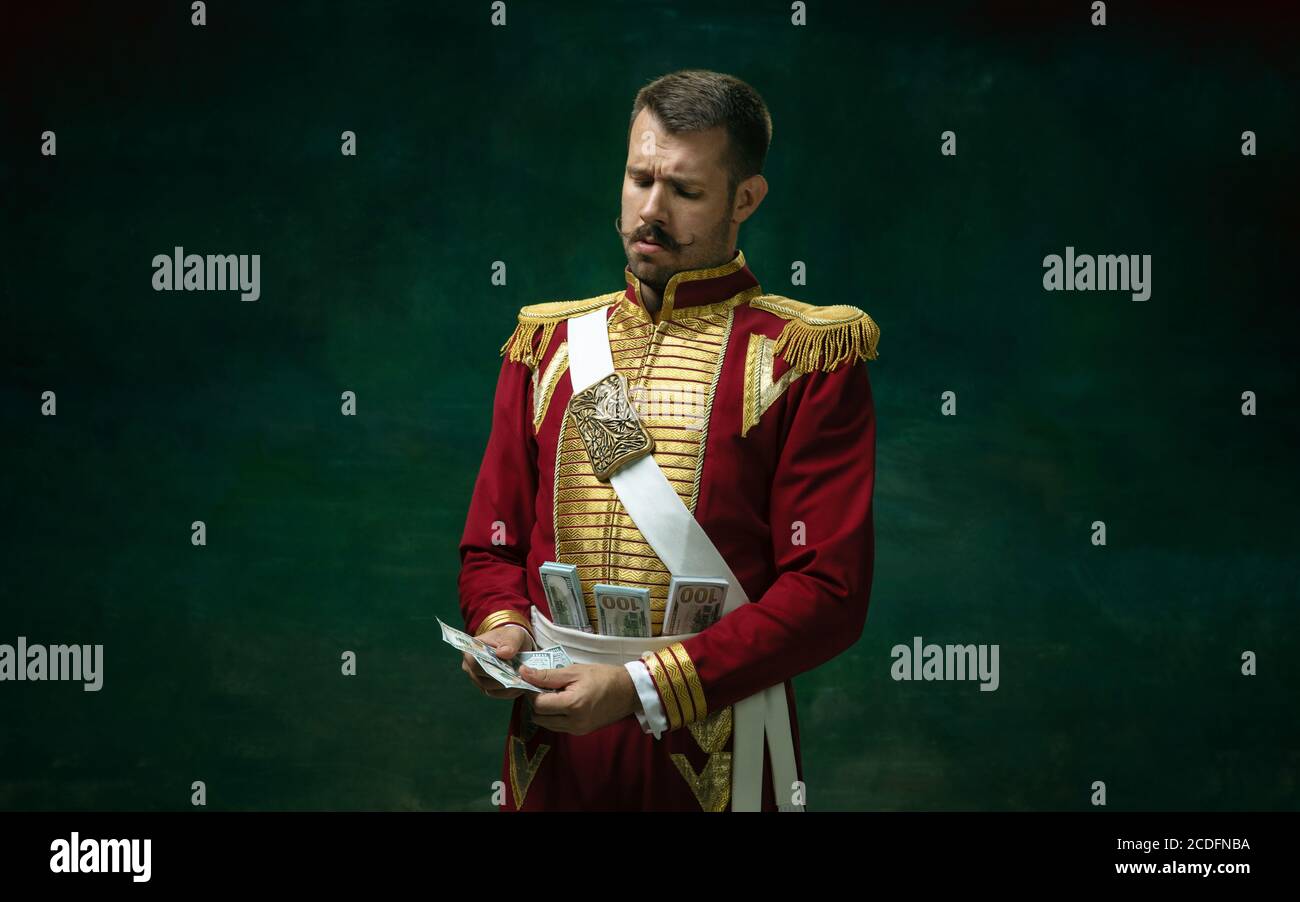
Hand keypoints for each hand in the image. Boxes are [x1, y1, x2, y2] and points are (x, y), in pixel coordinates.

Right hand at [462, 625, 534, 699]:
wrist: (514, 645)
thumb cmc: (510, 636)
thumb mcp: (514, 634)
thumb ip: (510, 641)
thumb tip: (503, 653)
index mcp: (471, 650)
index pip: (475, 664)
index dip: (490, 669)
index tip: (509, 668)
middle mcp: (470, 667)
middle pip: (483, 680)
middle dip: (503, 680)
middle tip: (521, 677)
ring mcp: (477, 679)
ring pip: (491, 690)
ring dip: (508, 688)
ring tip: (523, 682)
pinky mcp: (487, 688)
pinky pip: (497, 694)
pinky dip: (510, 692)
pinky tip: (521, 686)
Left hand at [523, 663, 639, 734]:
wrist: (628, 691)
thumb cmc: (603, 676)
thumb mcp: (575, 671)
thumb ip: (547, 675)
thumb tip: (523, 673)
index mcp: (572, 705)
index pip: (538, 704)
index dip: (533, 691)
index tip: (537, 680)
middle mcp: (573, 722)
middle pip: (539, 717)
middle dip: (537, 702)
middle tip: (544, 687)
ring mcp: (577, 730)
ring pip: (546, 724)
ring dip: (545, 711)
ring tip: (554, 695)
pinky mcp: (580, 732)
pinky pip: (558, 726)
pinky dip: (554, 716)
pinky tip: (563, 703)